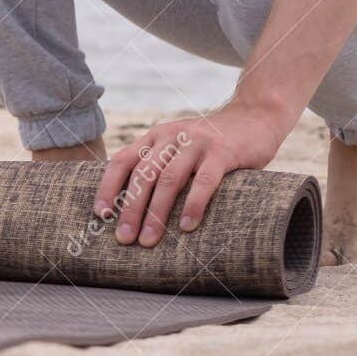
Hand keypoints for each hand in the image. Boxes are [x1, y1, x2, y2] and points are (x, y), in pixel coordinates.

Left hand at [94, 102, 293, 246]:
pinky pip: (204, 181)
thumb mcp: (177, 148)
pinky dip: (193, 205)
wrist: (256, 116)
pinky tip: (186, 226)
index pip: (121, 161)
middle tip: (124, 239)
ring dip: (157, 213)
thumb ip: (157, 166)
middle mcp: (171, 136)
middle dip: (130, 210)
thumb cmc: (210, 144)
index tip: (100, 215)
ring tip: (149, 240)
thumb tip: (129, 210)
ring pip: (169, 180)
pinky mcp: (223, 151)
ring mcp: (197, 142)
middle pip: (143, 175)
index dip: (108, 188)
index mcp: (154, 137)